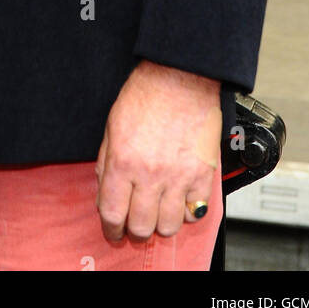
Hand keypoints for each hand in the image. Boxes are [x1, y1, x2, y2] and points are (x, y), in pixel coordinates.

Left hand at [95, 59, 220, 242]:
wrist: (180, 77)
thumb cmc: (145, 94)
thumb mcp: (112, 127)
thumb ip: (107, 163)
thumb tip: (106, 192)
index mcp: (122, 162)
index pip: (112, 214)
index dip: (111, 229)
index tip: (114, 230)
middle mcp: (149, 175)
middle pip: (141, 227)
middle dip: (136, 229)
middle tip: (136, 221)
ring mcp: (178, 177)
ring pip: (169, 226)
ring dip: (162, 223)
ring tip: (159, 211)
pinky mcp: (202, 175)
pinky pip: (196, 213)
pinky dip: (188, 212)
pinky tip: (182, 200)